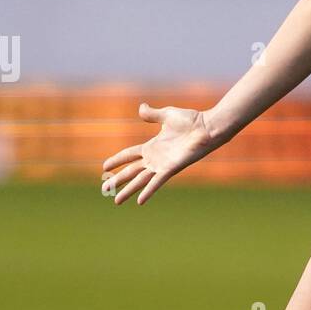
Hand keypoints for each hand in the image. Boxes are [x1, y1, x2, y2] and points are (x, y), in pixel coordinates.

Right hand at [101, 103, 216, 205]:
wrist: (206, 127)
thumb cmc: (191, 121)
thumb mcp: (166, 115)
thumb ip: (152, 114)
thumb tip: (141, 108)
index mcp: (152, 146)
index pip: (129, 155)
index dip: (117, 160)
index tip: (104, 168)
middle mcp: (155, 158)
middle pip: (131, 172)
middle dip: (117, 181)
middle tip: (104, 190)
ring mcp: (162, 165)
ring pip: (140, 180)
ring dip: (128, 190)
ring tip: (116, 201)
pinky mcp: (171, 169)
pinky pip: (157, 182)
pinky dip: (148, 191)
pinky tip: (139, 201)